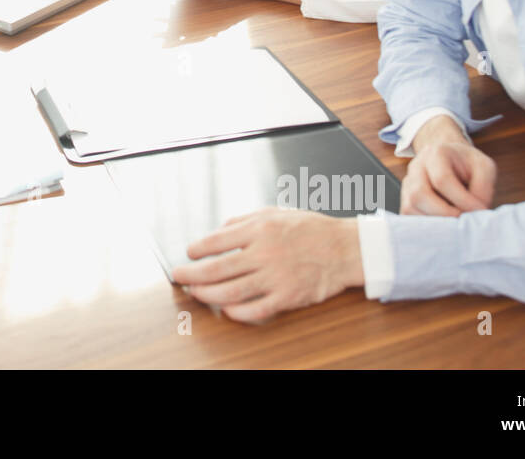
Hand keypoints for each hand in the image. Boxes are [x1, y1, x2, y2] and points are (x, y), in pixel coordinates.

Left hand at [172, 209, 362, 323]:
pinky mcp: (287, 297)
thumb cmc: (311, 229)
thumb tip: (219, 230)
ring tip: (195, 293)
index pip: (216, 241)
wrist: (345, 249)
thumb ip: (244, 220)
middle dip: (191, 274)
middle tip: (179, 276)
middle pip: (217, 269)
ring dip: (207, 294)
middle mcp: (264, 253)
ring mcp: (275, 277)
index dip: (197, 249)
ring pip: (231, 291)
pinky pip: (256, 309)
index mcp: (259, 229)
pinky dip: (237, 312)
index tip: (189, 254)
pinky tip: (226, 310)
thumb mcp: (275, 213)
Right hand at [401, 116, 495, 215]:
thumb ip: (483, 189)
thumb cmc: (468, 164)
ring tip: (455, 222)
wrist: (451, 159)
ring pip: (410, 207)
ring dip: (435, 220)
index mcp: (436, 154)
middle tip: (463, 221)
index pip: (442, 179)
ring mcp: (407, 183)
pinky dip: (426, 224)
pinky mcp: (405, 199)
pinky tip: (444, 223)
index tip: (480, 209)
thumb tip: (475, 213)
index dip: (462, 199)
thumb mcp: (485, 168)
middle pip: (418, 194)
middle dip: (444, 214)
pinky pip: (409, 216)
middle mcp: (416, 167)